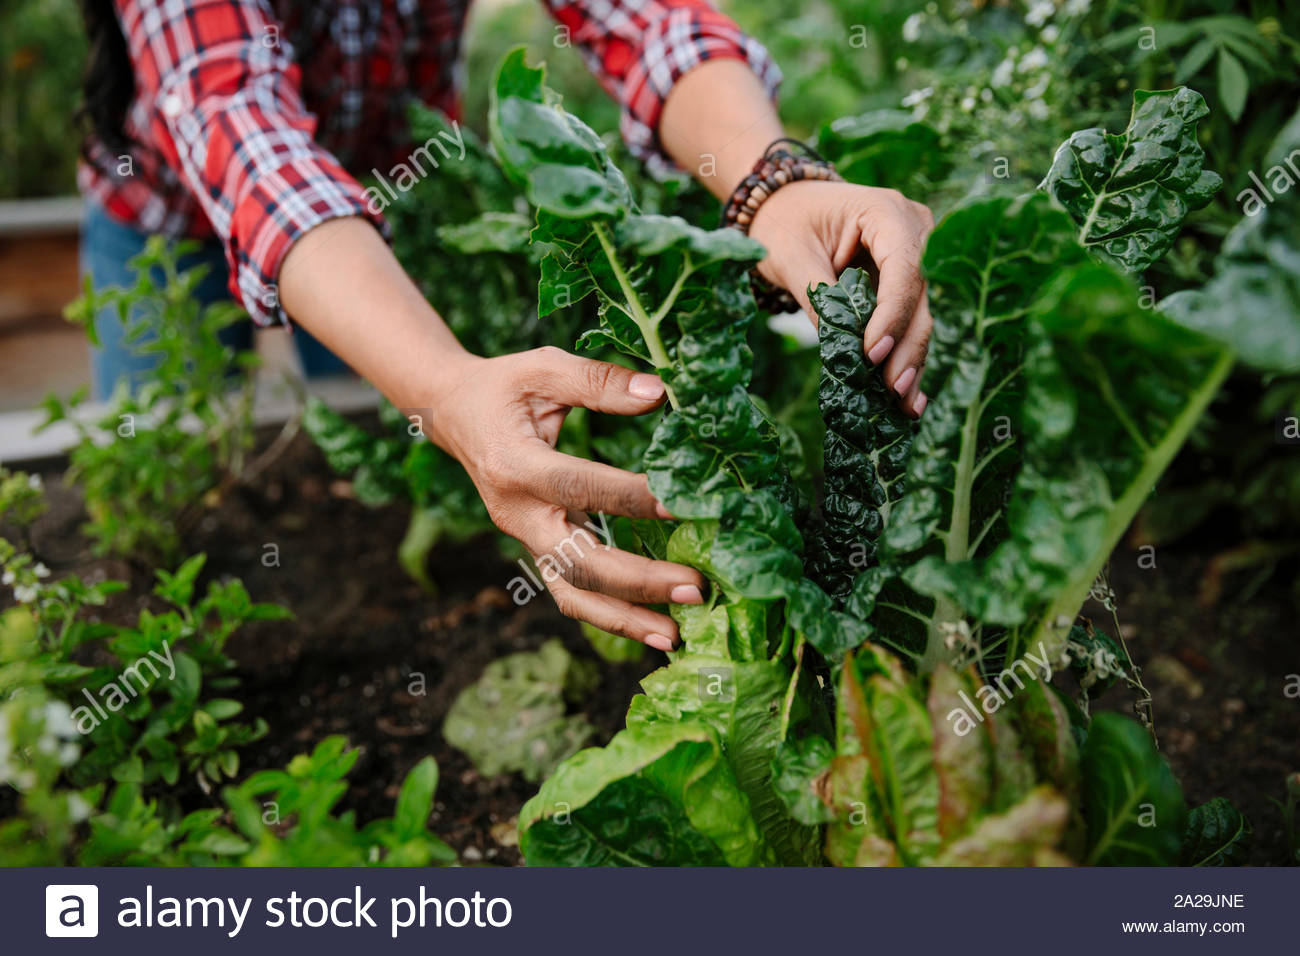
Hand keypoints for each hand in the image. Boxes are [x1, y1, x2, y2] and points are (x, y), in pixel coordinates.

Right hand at [425, 346, 705, 650]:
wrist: (454, 415)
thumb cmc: (503, 387)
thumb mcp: (544, 368)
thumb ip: (599, 382)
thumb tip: (659, 393)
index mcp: (515, 465)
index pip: (580, 486)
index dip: (631, 497)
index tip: (682, 504)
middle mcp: (517, 514)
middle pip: (578, 561)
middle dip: (638, 581)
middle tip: (696, 586)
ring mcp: (525, 539)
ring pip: (572, 593)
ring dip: (625, 619)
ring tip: (677, 635)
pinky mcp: (538, 550)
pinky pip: (573, 592)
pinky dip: (612, 616)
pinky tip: (655, 629)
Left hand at [748, 180, 934, 417]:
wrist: (786, 205)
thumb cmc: (785, 222)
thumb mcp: (791, 256)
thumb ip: (818, 297)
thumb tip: (840, 351)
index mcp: (885, 210)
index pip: (903, 266)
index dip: (893, 313)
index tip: (874, 354)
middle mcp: (914, 229)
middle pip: (920, 295)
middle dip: (908, 346)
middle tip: (894, 391)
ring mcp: (916, 255)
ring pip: (921, 314)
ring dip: (913, 361)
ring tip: (907, 406)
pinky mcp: (907, 281)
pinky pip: (910, 320)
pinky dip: (905, 356)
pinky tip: (909, 395)